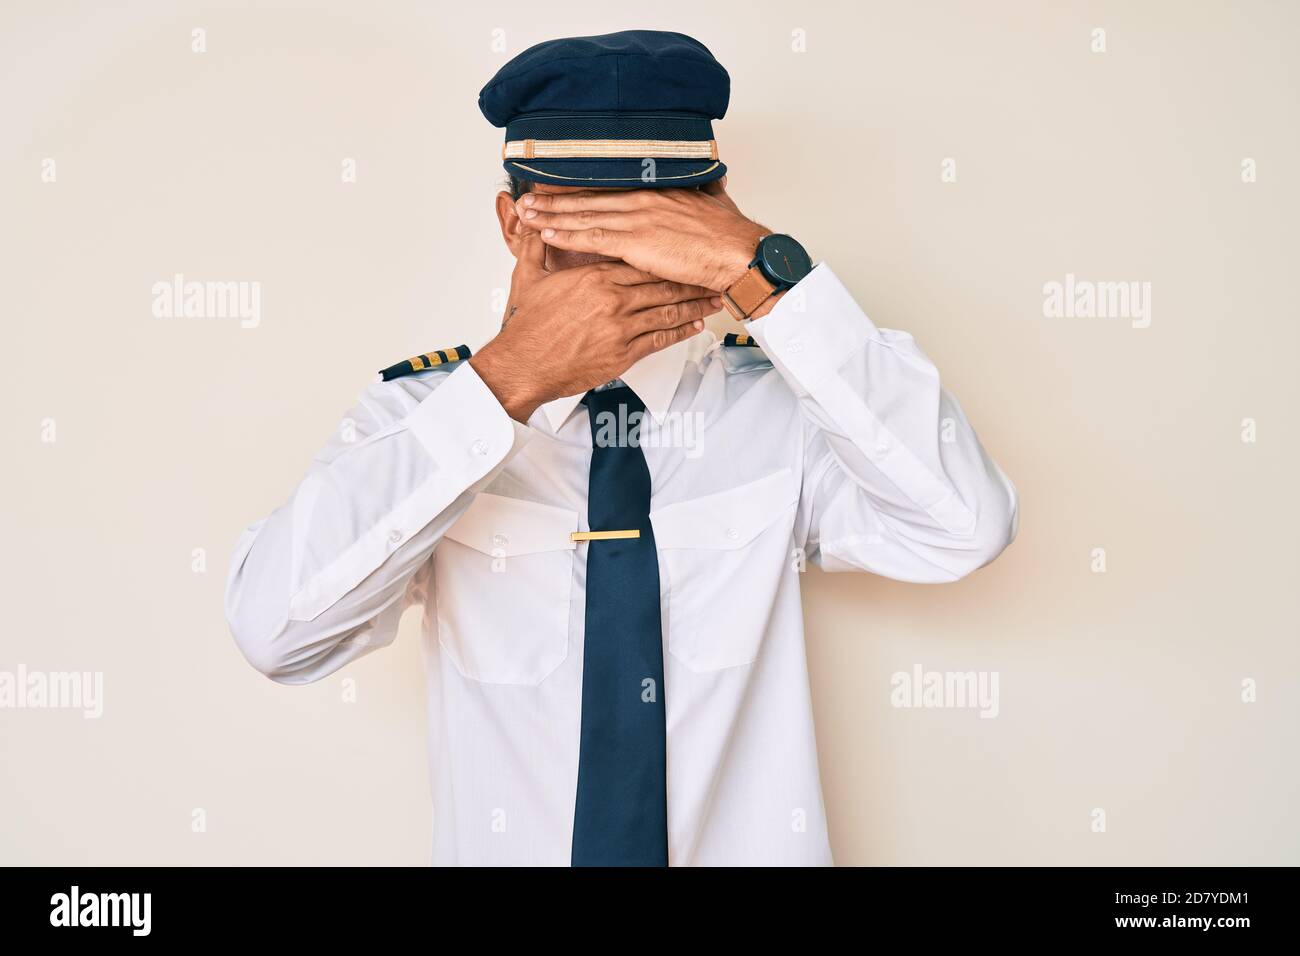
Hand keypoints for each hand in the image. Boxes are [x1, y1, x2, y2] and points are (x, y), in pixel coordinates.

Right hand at [469, 230, 719, 422]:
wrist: (523, 364)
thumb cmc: (526, 326)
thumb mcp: (527, 277)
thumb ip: (533, 247)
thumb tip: (529, 224)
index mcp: (595, 276)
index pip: (639, 259)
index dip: (665, 256)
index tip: (683, 251)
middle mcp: (613, 299)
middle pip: (661, 283)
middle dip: (690, 278)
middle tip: (710, 272)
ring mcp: (621, 327)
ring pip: (667, 310)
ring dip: (694, 304)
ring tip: (714, 298)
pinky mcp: (623, 354)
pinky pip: (661, 339)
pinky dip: (681, 331)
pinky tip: (695, 325)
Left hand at [517, 180, 769, 291]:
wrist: (738, 254)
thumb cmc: (729, 237)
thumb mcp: (714, 206)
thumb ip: (704, 196)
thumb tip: (711, 186)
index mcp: (657, 194)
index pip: (609, 191)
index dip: (581, 191)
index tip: (559, 190)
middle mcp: (641, 201)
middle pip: (588, 198)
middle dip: (554, 200)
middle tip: (527, 199)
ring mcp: (636, 219)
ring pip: (582, 214)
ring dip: (550, 214)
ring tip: (525, 214)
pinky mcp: (634, 241)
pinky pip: (591, 236)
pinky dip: (565, 233)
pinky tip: (545, 233)